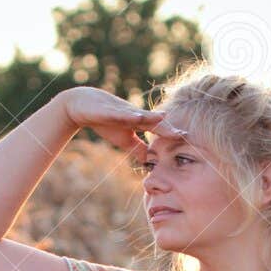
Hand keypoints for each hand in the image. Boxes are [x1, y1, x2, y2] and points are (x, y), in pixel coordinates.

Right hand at [59, 88, 176, 161]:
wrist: (82, 107)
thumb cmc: (106, 122)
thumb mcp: (124, 140)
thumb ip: (138, 149)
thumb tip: (150, 163)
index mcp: (140, 122)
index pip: (159, 129)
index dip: (173, 135)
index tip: (188, 141)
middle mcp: (135, 115)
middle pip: (155, 121)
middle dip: (168, 127)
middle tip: (184, 134)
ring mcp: (123, 111)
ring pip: (140, 115)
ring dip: (153, 117)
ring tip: (166, 119)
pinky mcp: (110, 110)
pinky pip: (121, 113)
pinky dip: (129, 115)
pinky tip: (137, 117)